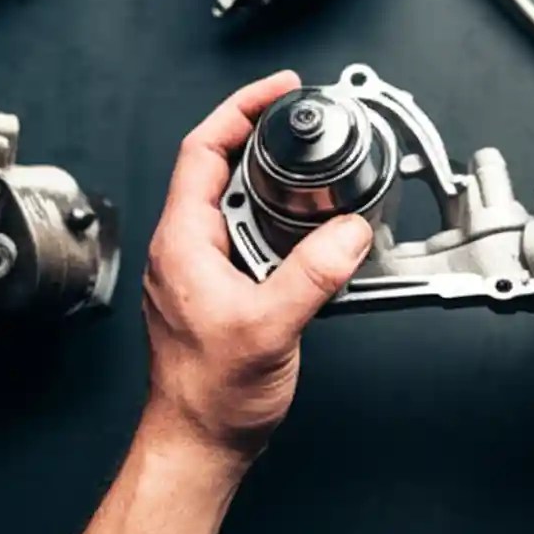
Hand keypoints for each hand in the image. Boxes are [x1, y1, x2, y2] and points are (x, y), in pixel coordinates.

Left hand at [141, 71, 373, 467]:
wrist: (199, 442)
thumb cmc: (210, 395)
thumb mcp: (269, 326)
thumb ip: (313, 275)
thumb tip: (349, 232)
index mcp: (184, 243)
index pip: (204, 151)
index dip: (240, 111)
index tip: (277, 92)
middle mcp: (186, 250)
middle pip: (220, 169)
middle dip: (262, 139)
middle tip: (302, 124)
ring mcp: (201, 271)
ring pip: (238, 206)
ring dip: (275, 185)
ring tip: (314, 175)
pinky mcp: (222, 292)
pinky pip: (250, 239)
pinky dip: (281, 224)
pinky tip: (310, 237)